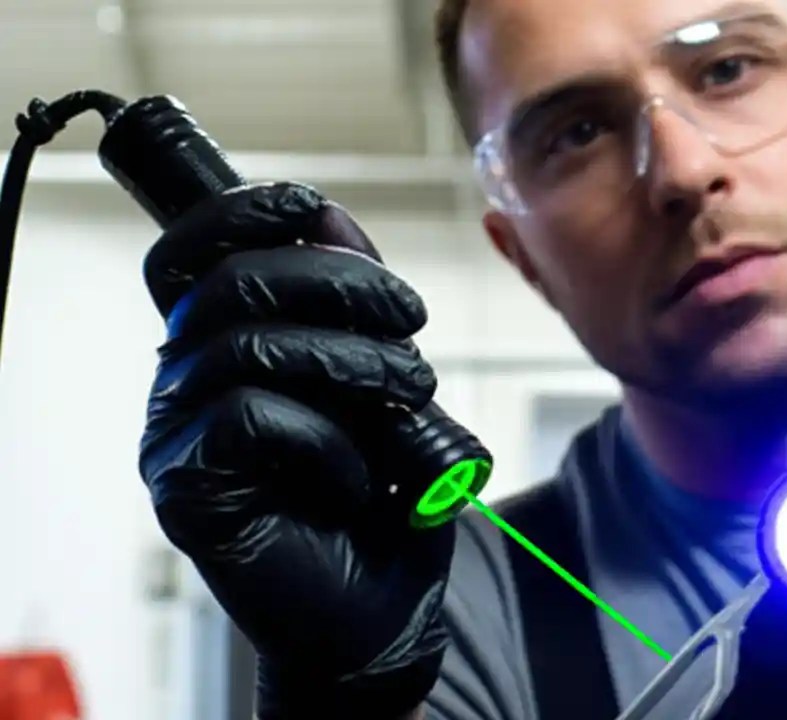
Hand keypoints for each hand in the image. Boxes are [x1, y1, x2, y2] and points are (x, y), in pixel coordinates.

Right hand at [138, 182, 453, 718]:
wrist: (382, 602)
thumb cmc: (381, 487)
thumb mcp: (383, 380)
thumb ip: (354, 306)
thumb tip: (328, 222)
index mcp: (221, 342)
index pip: (191, 251)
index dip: (241, 211)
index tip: (312, 206)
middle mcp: (184, 380)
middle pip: (228, 282)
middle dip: (336, 283)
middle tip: (411, 319)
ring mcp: (177, 435)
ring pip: (243, 344)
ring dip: (349, 358)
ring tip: (406, 392)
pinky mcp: (188, 490)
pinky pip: (247, 418)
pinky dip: (324, 438)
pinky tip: (358, 475)